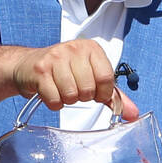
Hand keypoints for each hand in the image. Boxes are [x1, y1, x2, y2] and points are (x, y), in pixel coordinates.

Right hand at [11, 39, 138, 116]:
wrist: (28, 65)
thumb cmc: (64, 72)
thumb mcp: (91, 78)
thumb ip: (113, 96)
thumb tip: (133, 114)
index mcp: (91, 48)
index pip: (107, 78)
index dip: (101, 93)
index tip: (94, 93)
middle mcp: (74, 48)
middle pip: (88, 89)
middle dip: (82, 97)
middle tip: (73, 88)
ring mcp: (55, 57)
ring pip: (71, 95)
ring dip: (67, 99)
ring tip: (61, 88)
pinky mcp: (40, 70)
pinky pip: (55, 100)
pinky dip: (54, 103)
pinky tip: (51, 91)